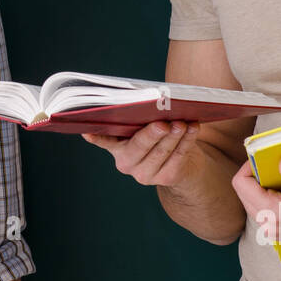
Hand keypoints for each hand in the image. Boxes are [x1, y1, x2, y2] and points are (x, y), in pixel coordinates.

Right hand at [81, 121, 202, 186]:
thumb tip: (152, 102)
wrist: (180, 161)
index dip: (96, 137)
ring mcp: (146, 174)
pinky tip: (193, 128)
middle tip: (162, 123)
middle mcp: (127, 163)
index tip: (87, 132)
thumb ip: (142, 118)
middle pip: (139, 147)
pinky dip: (187, 141)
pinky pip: (178, 157)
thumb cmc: (158, 135)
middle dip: (151, 134)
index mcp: (117, 147)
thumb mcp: (146, 127)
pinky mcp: (166, 178)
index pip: (104, 140)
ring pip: (161, 152)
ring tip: (182, 123)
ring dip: (174, 136)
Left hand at [230, 155, 280, 242]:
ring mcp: (275, 230)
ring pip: (251, 199)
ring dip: (263, 184)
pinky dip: (269, 193)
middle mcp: (272, 226)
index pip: (241, 184)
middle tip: (278, 163)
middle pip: (244, 191)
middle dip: (257, 174)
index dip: (250, 164)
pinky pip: (262, 207)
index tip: (267, 155)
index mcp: (277, 213)